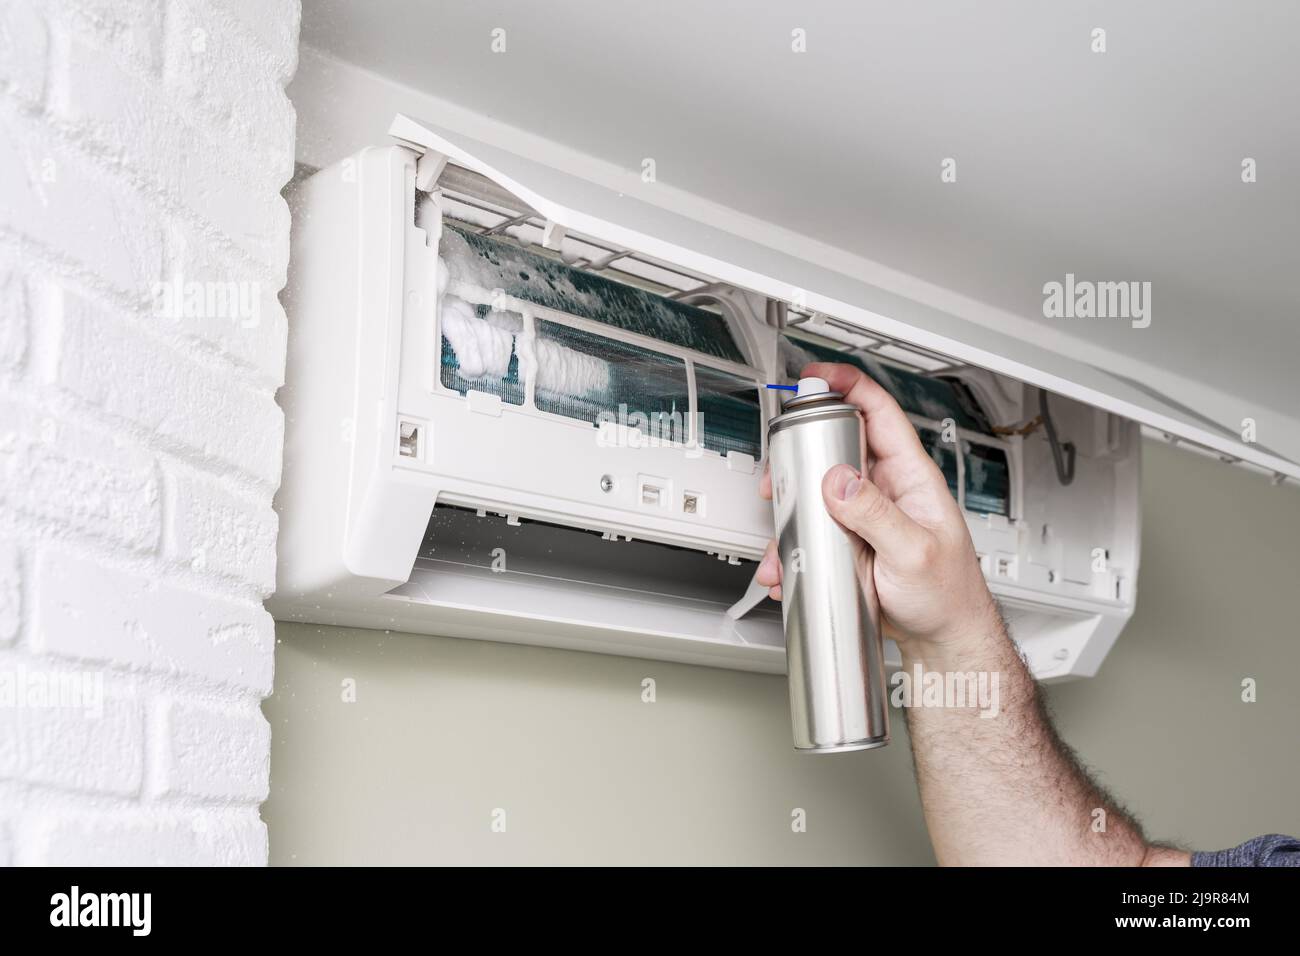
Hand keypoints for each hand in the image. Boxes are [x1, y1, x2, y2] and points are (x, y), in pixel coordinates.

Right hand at [757, 362, 998, 652]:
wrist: (944, 640)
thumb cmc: (948, 596)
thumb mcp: (913, 553)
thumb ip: (876, 515)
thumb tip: (838, 480)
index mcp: (911, 477)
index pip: (879, 412)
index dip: (847, 385)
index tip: (814, 376)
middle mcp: (887, 489)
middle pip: (836, 448)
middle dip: (800, 459)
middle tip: (778, 476)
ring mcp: (867, 514)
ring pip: (818, 494)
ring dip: (792, 515)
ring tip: (782, 540)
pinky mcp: (851, 540)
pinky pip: (815, 530)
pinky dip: (795, 547)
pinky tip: (790, 566)